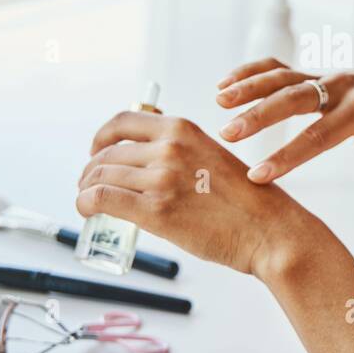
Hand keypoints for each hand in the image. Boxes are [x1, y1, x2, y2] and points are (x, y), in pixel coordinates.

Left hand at [76, 111, 327, 278]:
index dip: (101, 137)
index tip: (97, 150)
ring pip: (100, 176)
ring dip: (86, 188)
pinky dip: (85, 204)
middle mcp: (168, 148)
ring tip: (89, 201)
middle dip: (91, 170)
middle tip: (91, 185)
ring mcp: (160, 179)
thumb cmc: (246, 201)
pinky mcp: (155, 211)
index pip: (123, 122)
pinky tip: (88, 211)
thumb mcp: (211, 155)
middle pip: (107, 153)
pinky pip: (101, 199)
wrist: (268, 229)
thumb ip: (179, 152)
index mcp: (183, 129)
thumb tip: (144, 161)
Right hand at [215, 59, 353, 185]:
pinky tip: (223, 85)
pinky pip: (278, 67)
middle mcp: (338, 87)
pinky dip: (251, 71)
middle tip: (227, 135)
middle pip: (295, 98)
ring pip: (283, 76)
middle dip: (260, 115)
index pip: (320, 135)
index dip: (289, 155)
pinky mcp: (309, 72)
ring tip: (219, 100)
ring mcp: (321, 76)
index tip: (257, 176)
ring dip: (250, 86)